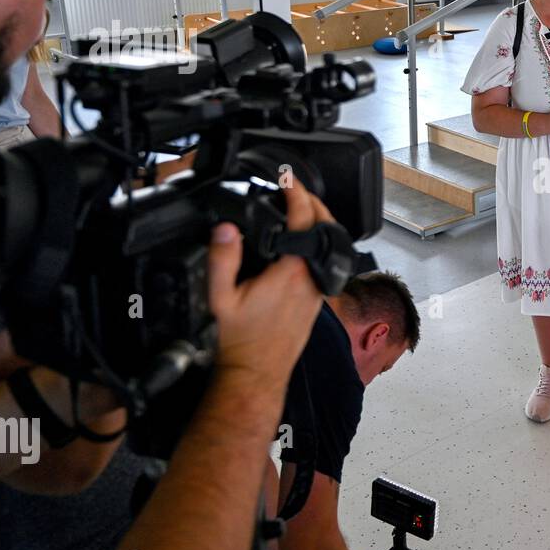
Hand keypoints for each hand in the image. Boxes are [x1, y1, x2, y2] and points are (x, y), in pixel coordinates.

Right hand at [207, 178, 334, 381]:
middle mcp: (312, 277)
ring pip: (329, 243)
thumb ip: (223, 259)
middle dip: (313, 200)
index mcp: (293, 271)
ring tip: (299, 207)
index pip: (305, 219)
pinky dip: (316, 241)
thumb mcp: (220, 296)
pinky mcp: (318, 297)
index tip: (287, 179)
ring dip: (318, 220)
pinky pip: (323, 259)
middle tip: (295, 188)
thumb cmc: (241, 339)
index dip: (296, 192)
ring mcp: (319, 288)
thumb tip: (226, 228)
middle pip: (326, 226)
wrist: (258, 370)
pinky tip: (300, 241)